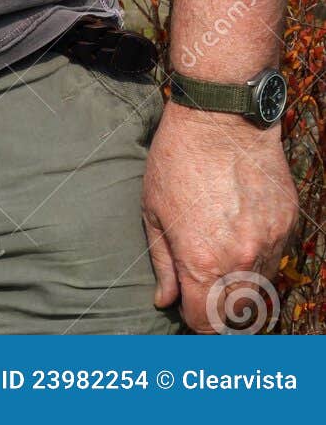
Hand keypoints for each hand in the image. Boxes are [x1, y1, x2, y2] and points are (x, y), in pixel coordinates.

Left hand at [142, 101, 298, 332]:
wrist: (221, 118)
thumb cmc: (176, 160)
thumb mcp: (153, 211)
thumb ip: (162, 263)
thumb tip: (164, 300)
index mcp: (202, 264)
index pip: (205, 323)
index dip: (194, 319)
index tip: (187, 305)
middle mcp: (241, 261)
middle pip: (238, 316)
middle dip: (219, 310)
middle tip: (205, 290)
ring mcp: (269, 243)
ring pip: (261, 290)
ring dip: (242, 287)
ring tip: (222, 260)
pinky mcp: (286, 224)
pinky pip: (276, 258)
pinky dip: (260, 258)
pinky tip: (241, 234)